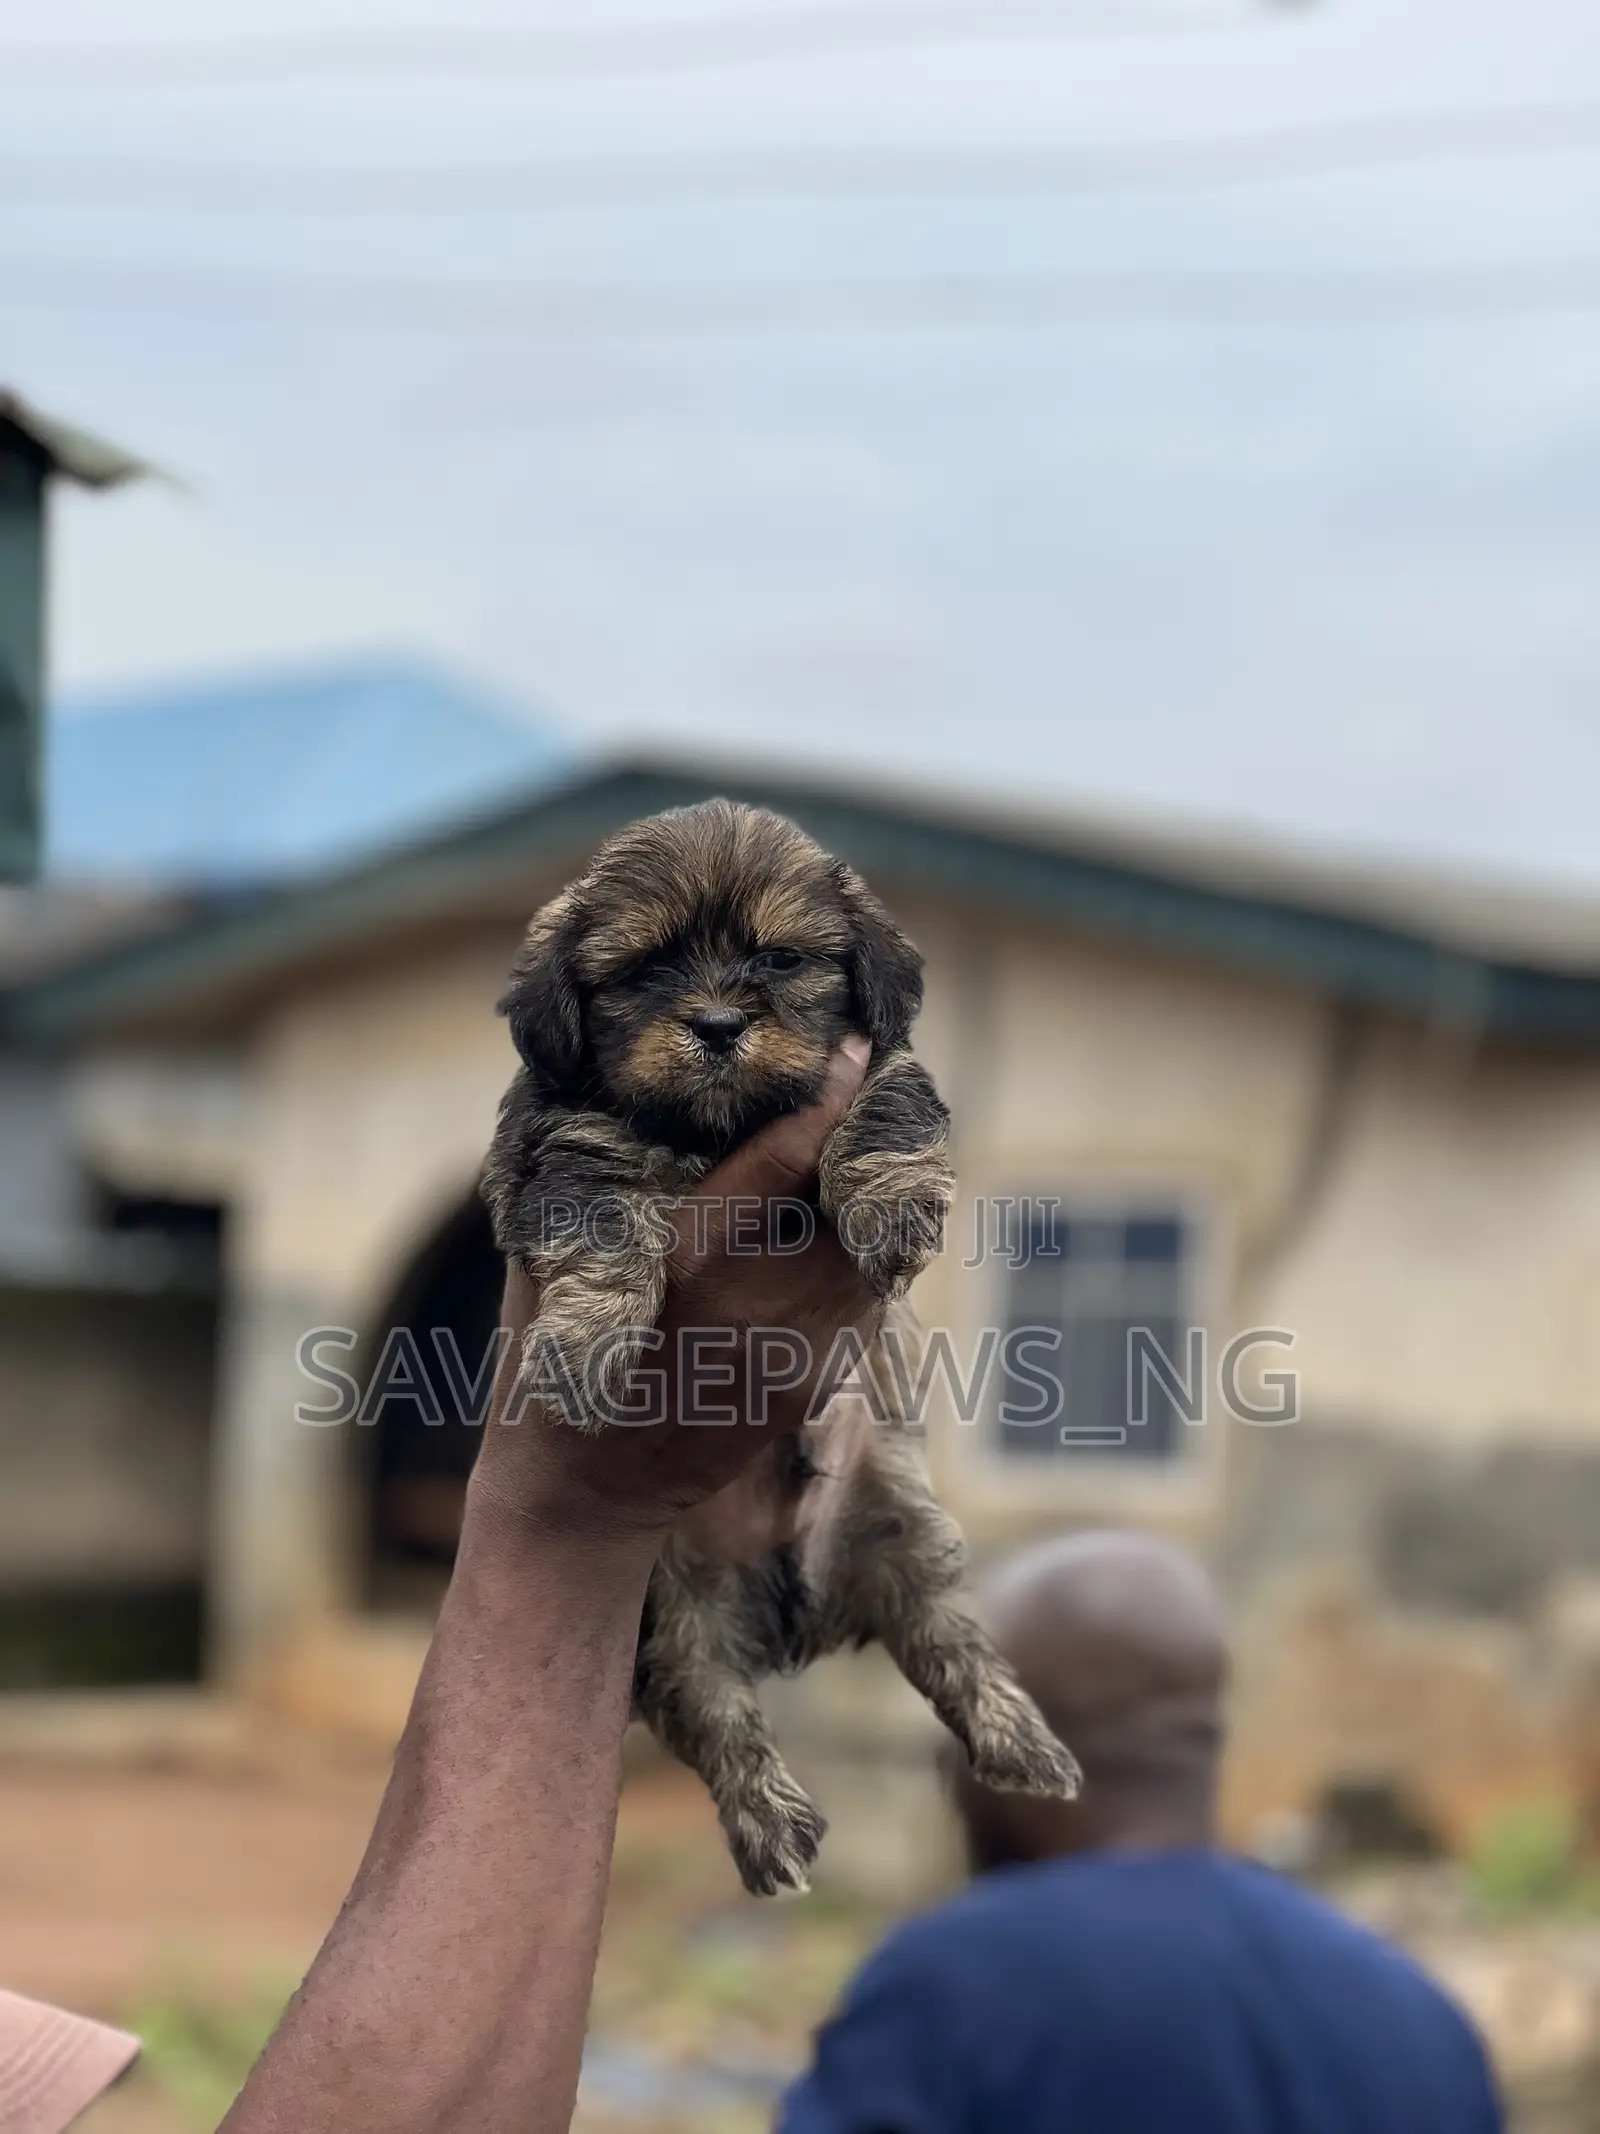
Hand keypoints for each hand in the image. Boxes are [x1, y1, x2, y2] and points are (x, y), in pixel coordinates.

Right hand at [470, 1036, 876, 1539]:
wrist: (582, 1501)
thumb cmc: (548, 1369)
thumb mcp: (557, 1262)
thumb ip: (602, 1187)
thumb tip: (623, 1104)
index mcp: (690, 1257)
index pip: (786, 1158)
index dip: (831, 1099)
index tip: (861, 1051)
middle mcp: (759, 1301)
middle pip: (851, 1202)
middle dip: (863, 1149)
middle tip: (871, 1098)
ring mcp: (799, 1352)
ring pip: (871, 1256)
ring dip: (866, 1208)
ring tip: (857, 1159)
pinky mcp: (814, 1387)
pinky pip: (859, 1305)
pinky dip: (853, 1264)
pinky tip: (830, 1239)